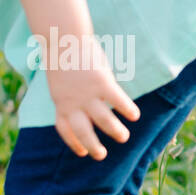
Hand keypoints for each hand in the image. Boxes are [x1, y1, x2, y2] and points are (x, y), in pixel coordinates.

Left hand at [44, 37, 140, 159]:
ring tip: (124, 138)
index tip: (81, 153)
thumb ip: (69, 95)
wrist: (63, 38)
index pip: (65, 129)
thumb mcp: (60, 81)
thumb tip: (82, 104)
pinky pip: (116, 100)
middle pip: (83, 131)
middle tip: (101, 156)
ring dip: (114, 131)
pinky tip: (135, 116)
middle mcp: (72, 102)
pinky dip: (126, 109)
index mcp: (60, 102)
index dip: (73, 142)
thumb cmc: (62, 57)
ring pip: (102, 120)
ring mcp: (87, 94)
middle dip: (92, 146)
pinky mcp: (101, 82)